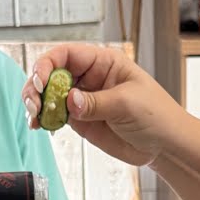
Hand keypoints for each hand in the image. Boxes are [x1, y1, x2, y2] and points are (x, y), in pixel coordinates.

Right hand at [23, 44, 184, 166]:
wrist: (165, 145)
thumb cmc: (157, 115)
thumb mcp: (128, 104)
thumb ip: (96, 103)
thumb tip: (70, 100)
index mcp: (103, 62)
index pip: (66, 54)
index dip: (47, 64)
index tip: (41, 82)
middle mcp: (89, 77)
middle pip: (51, 73)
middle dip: (37, 86)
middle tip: (34, 104)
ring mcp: (83, 99)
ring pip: (49, 95)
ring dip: (36, 103)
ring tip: (34, 117)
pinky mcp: (80, 120)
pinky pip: (55, 115)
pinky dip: (43, 119)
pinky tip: (38, 126)